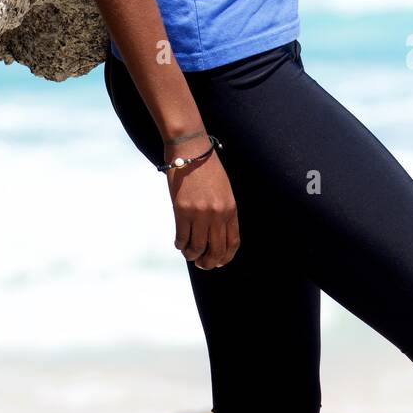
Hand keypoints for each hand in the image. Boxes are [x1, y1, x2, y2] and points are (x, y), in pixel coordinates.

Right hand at [165, 145, 240, 268]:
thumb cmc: (206, 167)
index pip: (233, 242)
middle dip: (209, 263)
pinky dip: (180, 245)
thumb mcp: (223, 190)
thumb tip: (215, 233)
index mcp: (231, 208)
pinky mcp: (182, 210)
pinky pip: (182, 237)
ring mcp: (200, 213)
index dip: (226, 257)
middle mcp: (217, 214)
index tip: (219, 262)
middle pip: (216, 250)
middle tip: (202, 264)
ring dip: (192, 255)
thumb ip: (222, 211)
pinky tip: (179, 243)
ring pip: (197, 248)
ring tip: (188, 254)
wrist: (190, 149)